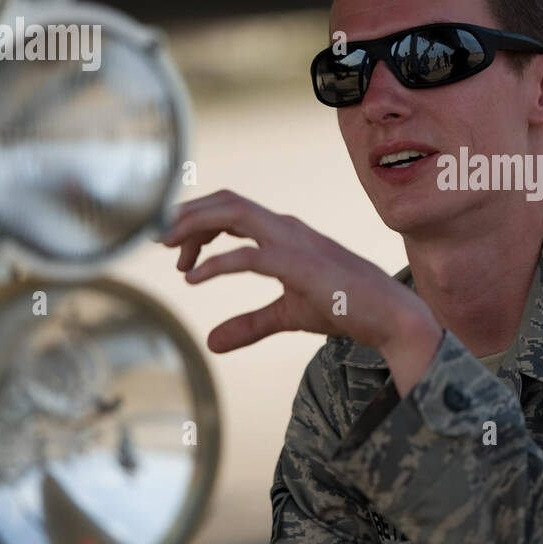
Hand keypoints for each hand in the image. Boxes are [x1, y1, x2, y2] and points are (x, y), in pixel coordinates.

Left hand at [159, 190, 441, 392]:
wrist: (387, 315)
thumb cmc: (344, 308)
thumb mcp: (287, 315)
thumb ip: (249, 324)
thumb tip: (212, 342)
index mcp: (283, 233)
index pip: (231, 210)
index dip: (197, 221)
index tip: (173, 249)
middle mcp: (285, 228)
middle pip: (226, 202)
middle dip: (187, 214)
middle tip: (155, 238)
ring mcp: (294, 242)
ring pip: (235, 214)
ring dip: (196, 226)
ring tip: (169, 250)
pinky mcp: (300, 264)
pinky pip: (250, 255)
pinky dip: (218, 263)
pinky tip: (194, 278)